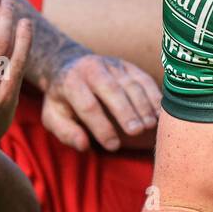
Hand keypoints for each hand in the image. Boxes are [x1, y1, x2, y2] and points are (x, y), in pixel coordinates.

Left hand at [42, 54, 161, 151]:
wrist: (71, 65)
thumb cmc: (64, 99)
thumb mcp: (53, 116)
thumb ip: (66, 132)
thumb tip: (83, 145)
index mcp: (71, 82)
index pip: (88, 106)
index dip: (101, 127)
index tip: (113, 146)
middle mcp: (93, 69)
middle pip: (112, 90)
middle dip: (126, 112)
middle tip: (135, 132)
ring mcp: (113, 65)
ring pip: (131, 84)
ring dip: (143, 105)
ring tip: (149, 125)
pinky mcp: (129, 66)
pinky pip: (144, 79)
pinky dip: (154, 96)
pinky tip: (159, 113)